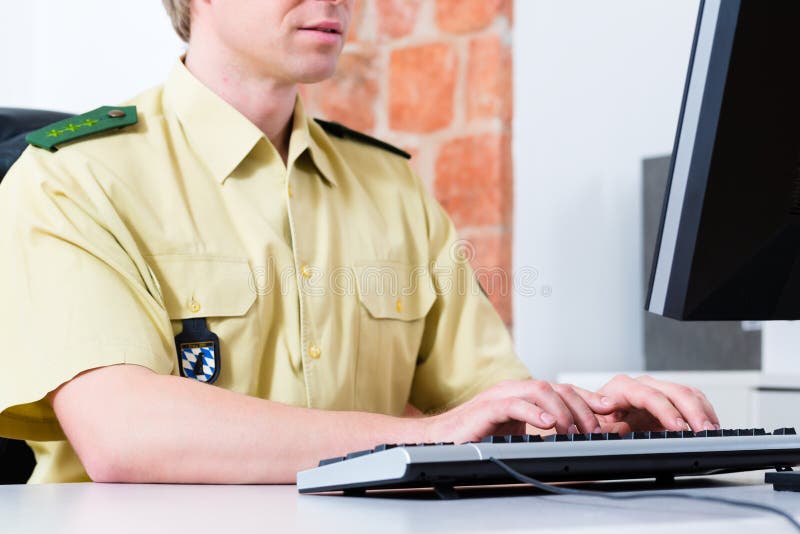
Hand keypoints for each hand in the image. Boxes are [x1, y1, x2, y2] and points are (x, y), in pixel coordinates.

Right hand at [422, 379, 615, 443]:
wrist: (439, 439)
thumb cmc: (474, 436)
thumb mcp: (514, 432)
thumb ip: (538, 427)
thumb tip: (570, 434)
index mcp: (523, 393)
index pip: (562, 390)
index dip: (588, 398)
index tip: (610, 409)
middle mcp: (514, 389)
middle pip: (557, 388)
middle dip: (582, 407)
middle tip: (596, 428)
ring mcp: (500, 396)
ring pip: (540, 391)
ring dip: (562, 411)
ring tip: (574, 430)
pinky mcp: (486, 408)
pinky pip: (515, 405)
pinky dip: (534, 413)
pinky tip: (547, 425)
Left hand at [594, 374, 719, 433]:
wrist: (598, 420)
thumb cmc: (595, 422)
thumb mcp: (593, 427)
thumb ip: (605, 428)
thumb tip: (620, 428)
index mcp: (621, 388)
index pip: (647, 394)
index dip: (665, 410)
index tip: (679, 427)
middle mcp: (641, 385)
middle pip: (673, 391)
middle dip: (692, 411)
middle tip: (705, 432)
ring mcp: (657, 391)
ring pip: (686, 393)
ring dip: (703, 412)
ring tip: (712, 432)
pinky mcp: (669, 402)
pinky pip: (692, 401)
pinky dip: (704, 413)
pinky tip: (711, 427)